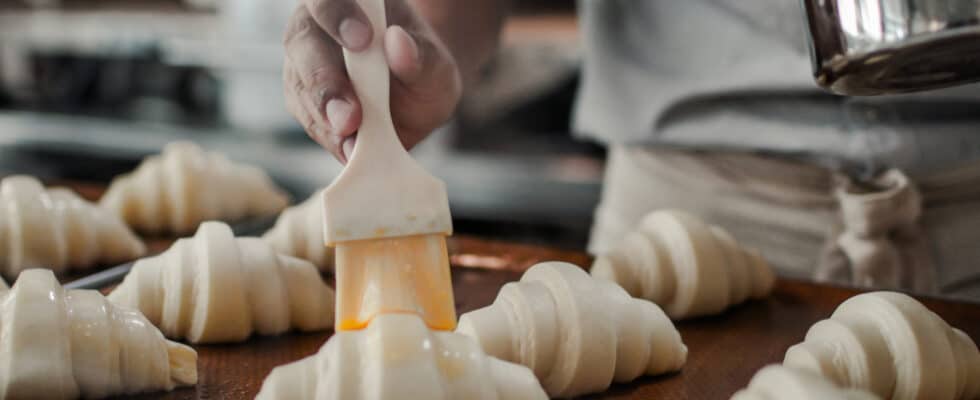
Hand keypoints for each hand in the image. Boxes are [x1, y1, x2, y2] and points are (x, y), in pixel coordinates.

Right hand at [283, 0, 461, 162]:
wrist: (416, 101)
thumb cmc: (423, 71)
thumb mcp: (436, 65)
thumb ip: (421, 56)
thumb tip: (399, 45)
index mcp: (347, 6)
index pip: (328, 2)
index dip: (338, 17)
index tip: (362, 40)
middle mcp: (317, 32)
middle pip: (303, 47)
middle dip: (325, 83)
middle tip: (350, 115)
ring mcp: (305, 70)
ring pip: (301, 89)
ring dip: (325, 117)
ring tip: (351, 139)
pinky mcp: (305, 105)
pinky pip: (310, 121)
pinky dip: (330, 138)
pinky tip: (350, 149)